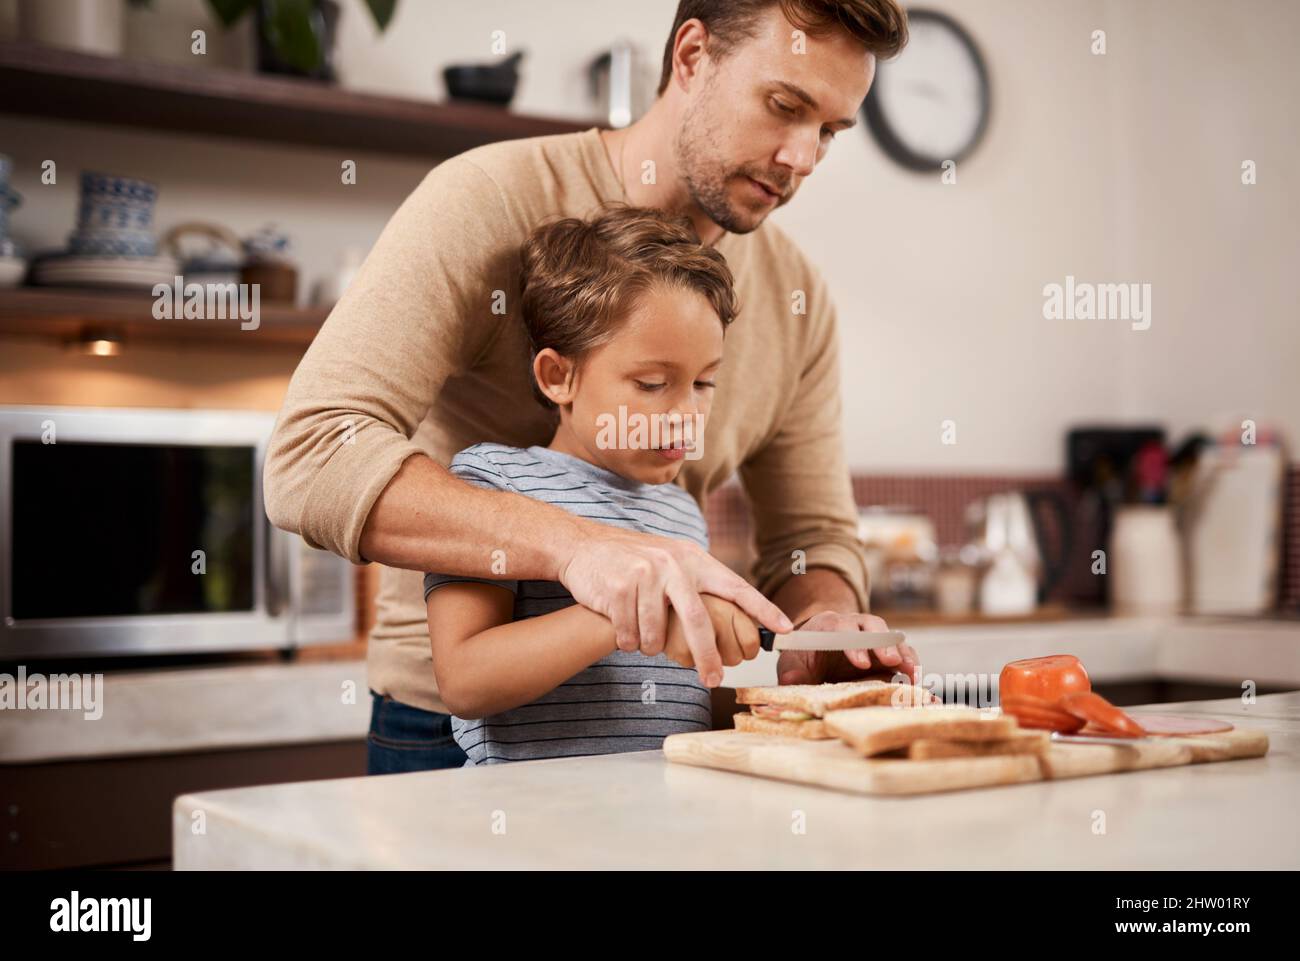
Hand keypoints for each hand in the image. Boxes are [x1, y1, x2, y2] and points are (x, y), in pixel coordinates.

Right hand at [557, 524, 791, 685]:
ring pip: (656, 635)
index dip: (762, 609)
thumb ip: (697, 585)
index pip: (735, 587)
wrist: (583, 546)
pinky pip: (629, 635)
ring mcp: (644, 574)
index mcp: (693, 560)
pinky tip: (620, 627)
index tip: (786, 629)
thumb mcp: (670, 561)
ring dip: (649, 646)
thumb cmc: (632, 562)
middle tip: (714, 679)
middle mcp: (672, 564)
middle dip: (707, 656)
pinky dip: (627, 642)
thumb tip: (731, 619)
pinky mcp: (619, 587)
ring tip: (640, 634)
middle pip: (697, 621)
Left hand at [775, 610, 920, 686]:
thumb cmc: (805, 655)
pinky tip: (916, 682)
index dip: (853, 643)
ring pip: (893, 639)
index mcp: (830, 625)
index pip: (842, 627)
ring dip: (903, 654)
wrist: (819, 652)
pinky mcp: (888, 654)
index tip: (861, 662)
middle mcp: (856, 626)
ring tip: (912, 673)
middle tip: (891, 661)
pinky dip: (912, 666)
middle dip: (882, 644)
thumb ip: (792, 671)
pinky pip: (904, 654)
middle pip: (873, 627)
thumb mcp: (793, 662)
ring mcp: (875, 639)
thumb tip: (790, 681)